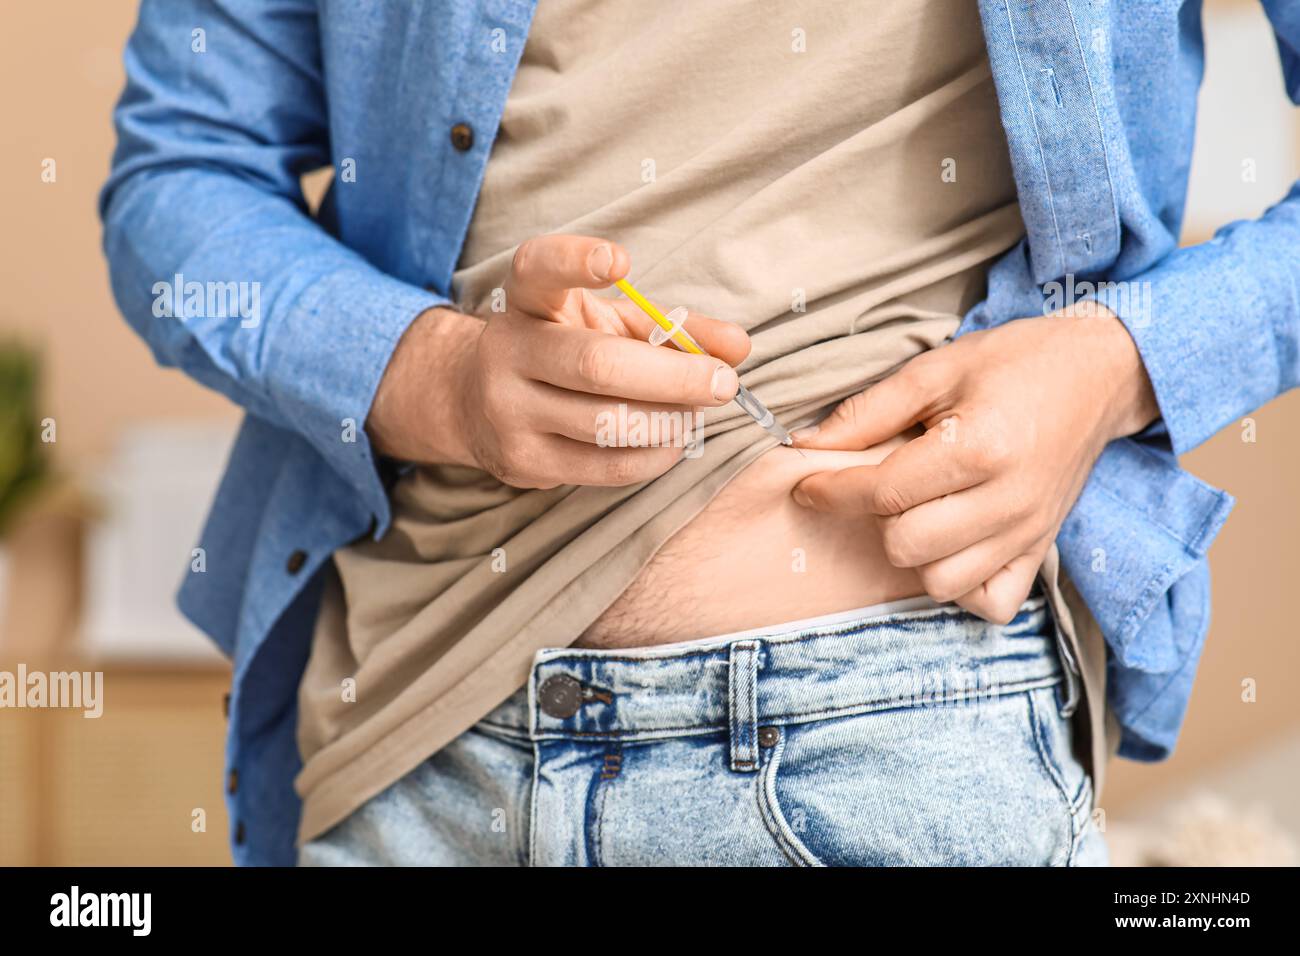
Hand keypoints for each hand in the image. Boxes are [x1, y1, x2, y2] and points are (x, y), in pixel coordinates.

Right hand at [368, 234, 750, 487]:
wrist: (477, 403)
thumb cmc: (563, 350)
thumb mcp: (610, 322)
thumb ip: (673, 328)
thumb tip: (736, 346)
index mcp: (527, 299)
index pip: (539, 268)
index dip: (576, 261)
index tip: (620, 261)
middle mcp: (508, 350)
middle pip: (598, 365)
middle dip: (674, 377)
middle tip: (723, 382)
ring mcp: (509, 409)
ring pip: (606, 423)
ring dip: (671, 420)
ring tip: (697, 412)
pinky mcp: (523, 460)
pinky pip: (605, 467)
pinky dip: (655, 456)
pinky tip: (674, 440)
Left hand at [790, 302, 1158, 622]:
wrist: (1097, 373)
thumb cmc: (1014, 364)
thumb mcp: (935, 370)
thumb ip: (867, 413)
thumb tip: (806, 447)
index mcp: (977, 448)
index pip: (882, 492)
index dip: (830, 492)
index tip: (806, 485)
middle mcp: (1006, 501)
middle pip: (906, 545)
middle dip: (875, 518)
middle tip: (881, 485)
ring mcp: (1028, 533)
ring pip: (941, 582)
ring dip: (914, 553)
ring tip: (918, 511)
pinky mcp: (1042, 549)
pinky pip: (991, 602)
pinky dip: (962, 585)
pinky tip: (951, 546)